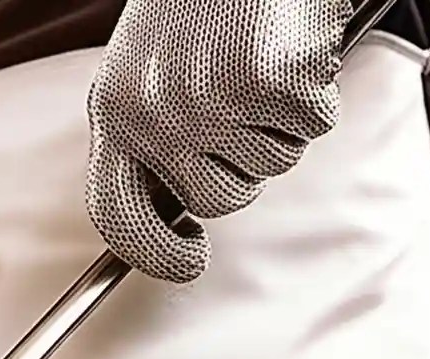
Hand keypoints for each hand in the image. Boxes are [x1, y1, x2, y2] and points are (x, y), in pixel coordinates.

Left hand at [86, 0, 353, 282]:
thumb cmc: (202, 1)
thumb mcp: (147, 69)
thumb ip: (149, 133)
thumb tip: (171, 206)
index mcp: (114, 110)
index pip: (116, 215)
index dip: (153, 254)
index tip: (186, 262)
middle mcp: (154, 115)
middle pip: (216, 200)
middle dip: (243, 165)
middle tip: (245, 105)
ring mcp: (212, 103)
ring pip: (270, 166)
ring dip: (279, 124)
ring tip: (261, 63)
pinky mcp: (271, 86)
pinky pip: (311, 128)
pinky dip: (315, 95)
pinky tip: (291, 52)